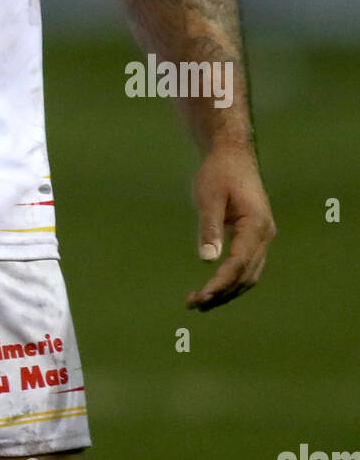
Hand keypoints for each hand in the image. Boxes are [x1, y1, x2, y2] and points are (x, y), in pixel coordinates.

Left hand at [186, 146, 275, 310]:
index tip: (201, 296)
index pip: (239, 263)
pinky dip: (232, 280)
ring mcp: (263, 237)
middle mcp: (265, 235)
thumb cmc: (219, 173)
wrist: (232, 155)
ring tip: (200, 302)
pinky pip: (247, 267)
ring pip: (249, 275)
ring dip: (227, 291)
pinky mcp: (256, 237)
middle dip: (222, 293)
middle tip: (194, 304)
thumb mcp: (209, 196)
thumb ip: (209, 227)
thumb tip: (207, 259)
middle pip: (246, 275)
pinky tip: (214, 288)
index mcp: (257, 225)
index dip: (220, 283)